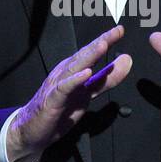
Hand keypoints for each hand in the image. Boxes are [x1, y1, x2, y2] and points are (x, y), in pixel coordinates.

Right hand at [6, 24, 132, 161]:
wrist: (33, 131)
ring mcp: (57, 85)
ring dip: (89, 56)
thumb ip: (107, 78)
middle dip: (100, 42)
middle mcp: (65, 73)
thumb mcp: (89, 93)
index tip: (120, 30)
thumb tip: (127, 60)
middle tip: (115, 32)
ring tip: (103, 46)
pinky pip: (64, 88)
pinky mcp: (52, 100)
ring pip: (75, 67)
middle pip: (84, 55)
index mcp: (74, 70)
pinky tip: (86, 74)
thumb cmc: (60, 110)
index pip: (91, 52)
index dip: (106, 40)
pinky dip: (74, 80)